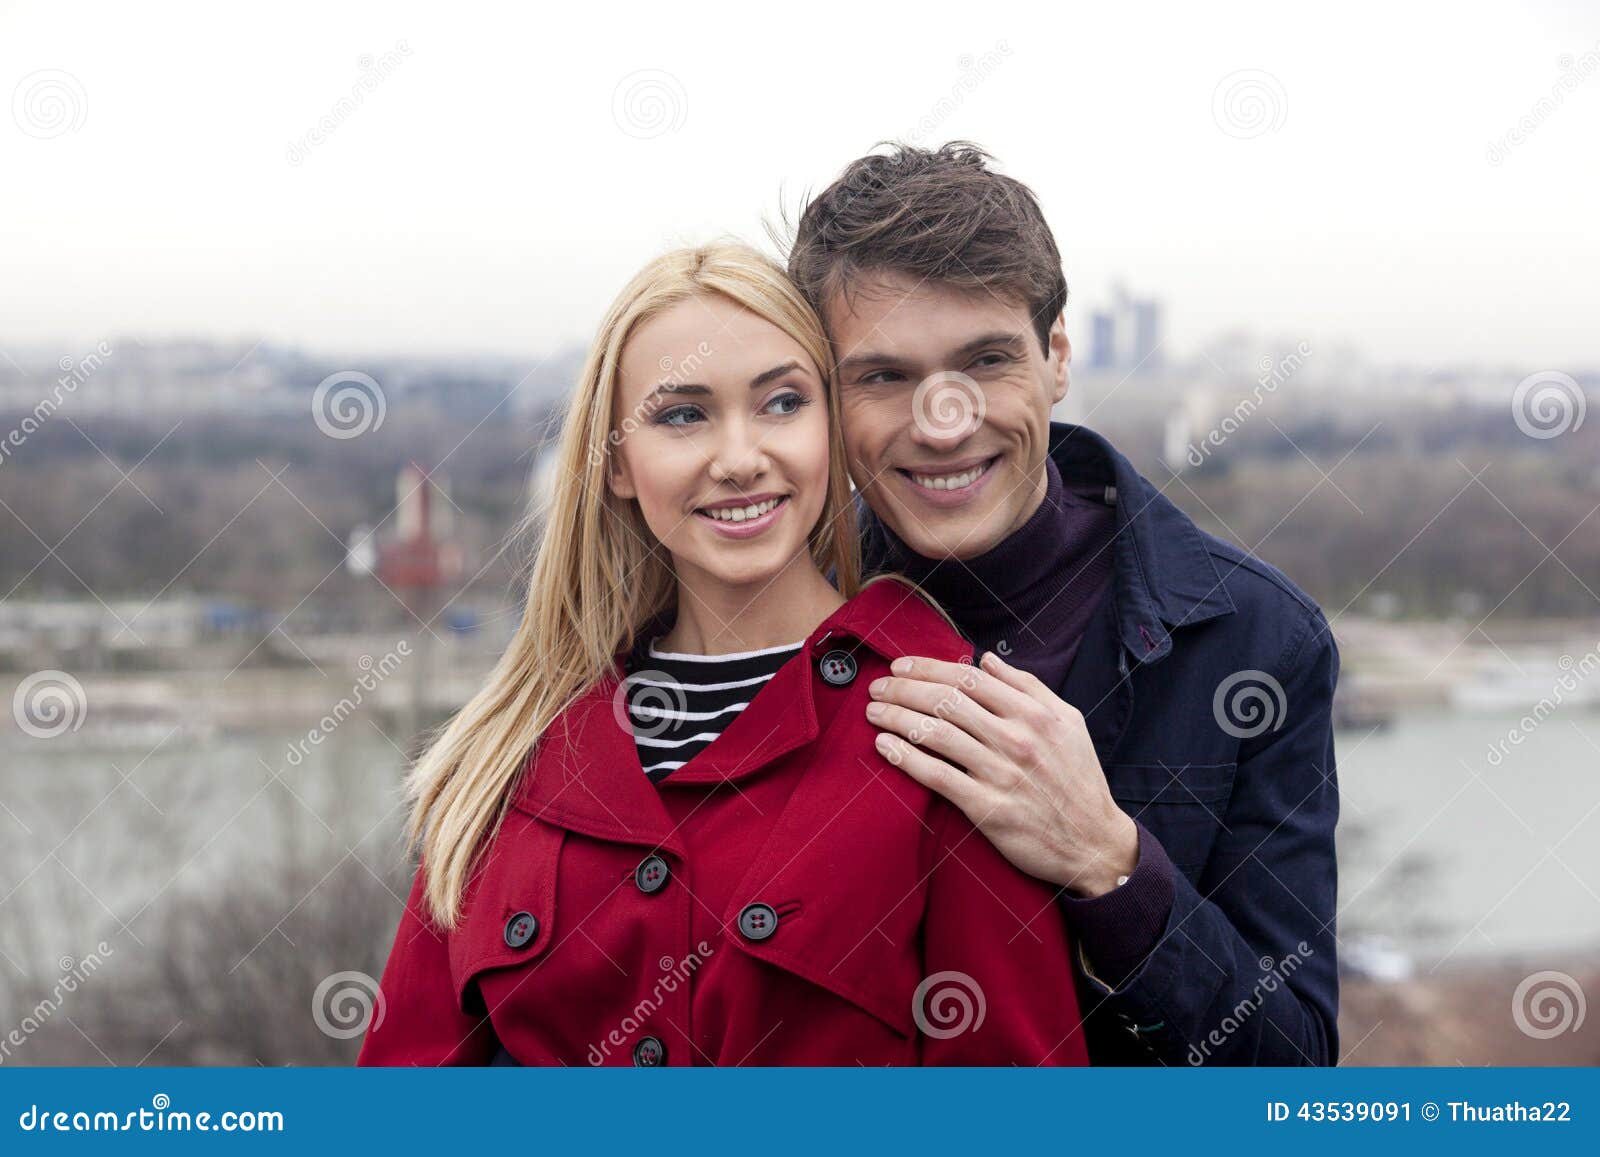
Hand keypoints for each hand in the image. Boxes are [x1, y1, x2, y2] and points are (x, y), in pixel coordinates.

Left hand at [865, 650, 1138, 895]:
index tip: (901, 664)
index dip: (928, 668)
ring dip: (897, 717)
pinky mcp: (987, 808)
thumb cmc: (1078, 779)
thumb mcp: (1068, 722)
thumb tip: (987, 659)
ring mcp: (1000, 773)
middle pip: (946, 701)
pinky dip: (905, 757)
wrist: (1094, 844)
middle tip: (877, 686)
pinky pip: (937, 776)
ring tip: (874, 711)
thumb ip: (1028, 686)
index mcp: (1033, 714)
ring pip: (936, 734)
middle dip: (904, 688)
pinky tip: (884, 746)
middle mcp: (1016, 739)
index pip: (969, 678)